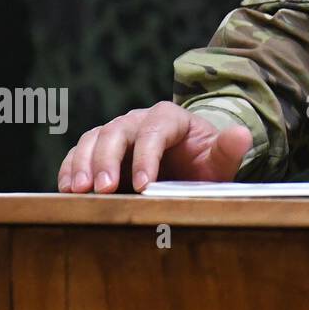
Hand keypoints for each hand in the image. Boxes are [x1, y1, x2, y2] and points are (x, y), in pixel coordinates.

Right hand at [57, 100, 252, 194]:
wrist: (188, 165)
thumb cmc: (203, 163)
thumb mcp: (219, 160)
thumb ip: (228, 149)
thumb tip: (241, 134)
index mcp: (171, 117)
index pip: (155, 132)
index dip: (147, 157)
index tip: (144, 185)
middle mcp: (139, 119)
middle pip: (117, 132)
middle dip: (107, 161)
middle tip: (103, 190)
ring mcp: (116, 132)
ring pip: (93, 139)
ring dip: (82, 164)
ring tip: (79, 192)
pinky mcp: (98, 149)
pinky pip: (77, 153)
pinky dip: (69, 169)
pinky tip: (67, 191)